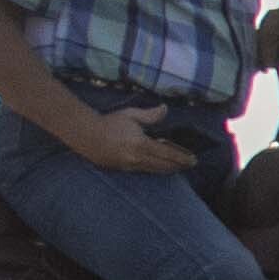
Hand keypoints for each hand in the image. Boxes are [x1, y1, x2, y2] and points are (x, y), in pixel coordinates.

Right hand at [76, 115, 198, 176]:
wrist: (85, 134)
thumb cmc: (109, 122)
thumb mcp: (131, 115)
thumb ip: (150, 115)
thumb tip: (165, 109)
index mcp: (141, 144)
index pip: (167, 154)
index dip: (182, 158)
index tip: (193, 160)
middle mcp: (136, 158)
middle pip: (163, 166)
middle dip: (178, 166)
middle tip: (189, 164)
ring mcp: (128, 166)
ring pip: (154, 170)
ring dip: (167, 168)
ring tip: (178, 166)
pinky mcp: (122, 169)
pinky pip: (143, 171)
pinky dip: (154, 168)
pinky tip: (159, 165)